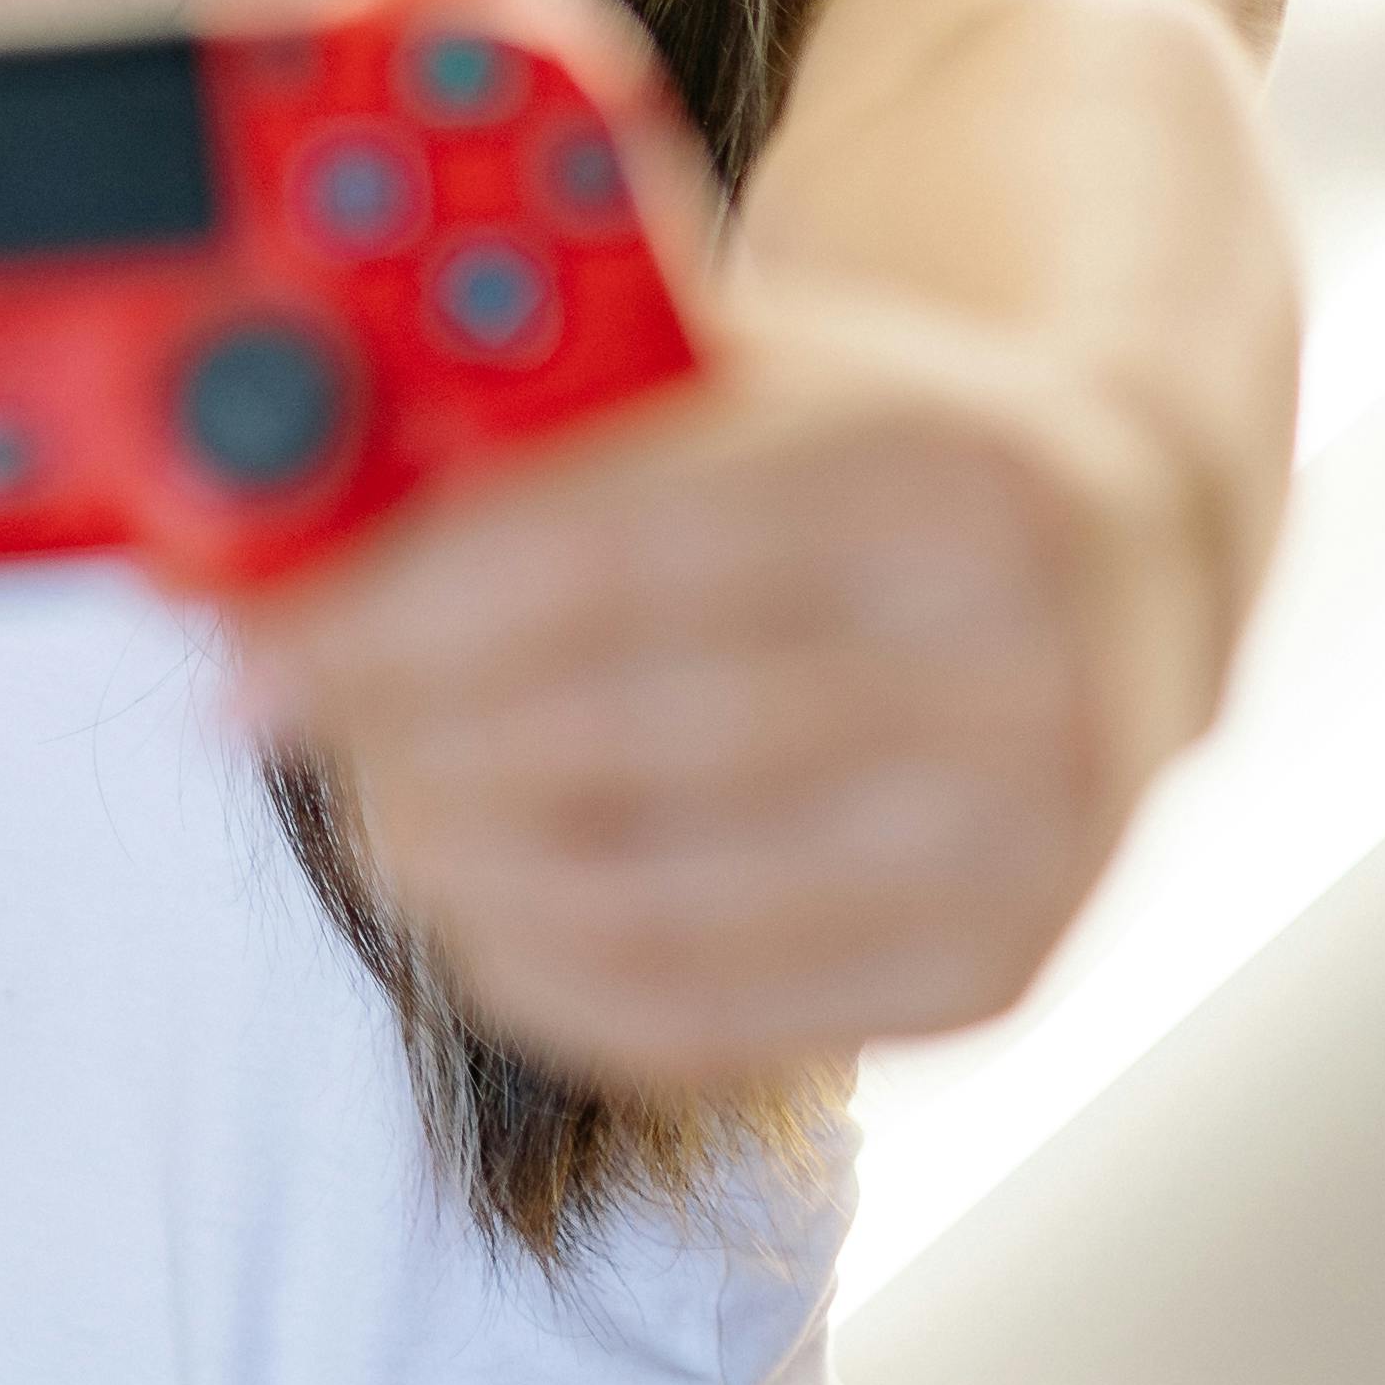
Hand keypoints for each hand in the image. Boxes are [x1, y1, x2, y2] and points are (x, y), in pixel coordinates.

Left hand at [235, 272, 1236, 1091]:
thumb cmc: (878, 440)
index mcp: (945, 475)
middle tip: (273, 723)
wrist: (1123, 550)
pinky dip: (549, 980)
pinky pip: (713, 1023)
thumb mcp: (749, 362)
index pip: (608, 563)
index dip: (400, 615)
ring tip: (368, 809)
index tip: (261, 639)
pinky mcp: (992, 976)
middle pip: (622, 741)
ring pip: (655, 902)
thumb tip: (282, 480)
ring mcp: (1024, 844)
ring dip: (455, 869)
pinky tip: (470, 911)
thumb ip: (550, 408)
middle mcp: (1017, 670)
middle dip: (403, 742)